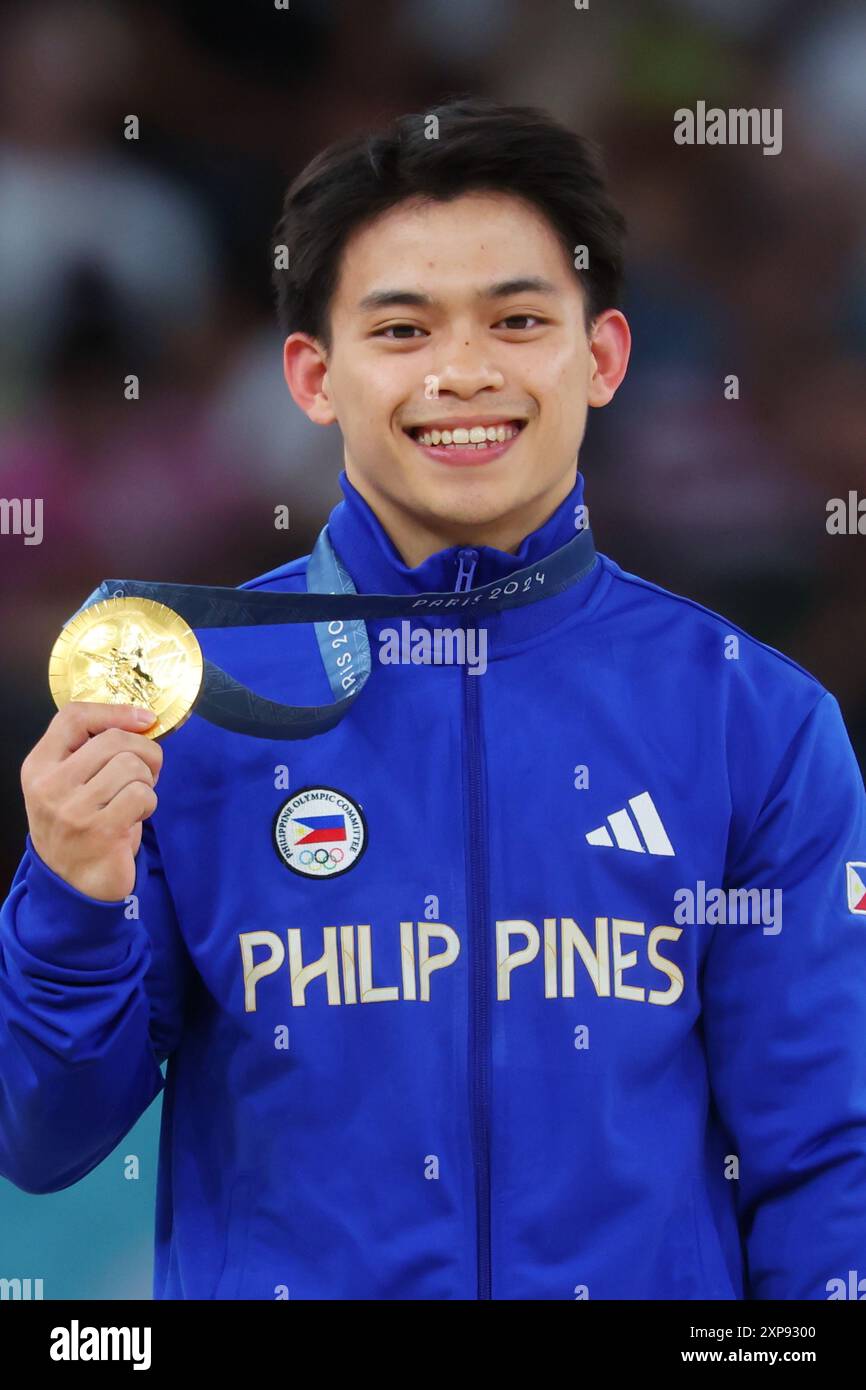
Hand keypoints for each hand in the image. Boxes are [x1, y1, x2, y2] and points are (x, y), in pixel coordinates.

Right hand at [21, 702, 163, 901]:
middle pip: (113, 739)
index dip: (114, 711)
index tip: (144, 719)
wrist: (73, 887)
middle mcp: (49, 785)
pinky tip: (136, 817)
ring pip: (131, 766)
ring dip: (146, 782)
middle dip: (144, 752)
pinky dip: (149, 804)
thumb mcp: (69, 785)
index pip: (73, 717)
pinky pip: (142, 795)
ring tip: (135, 800)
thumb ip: (90, 753)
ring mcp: (72, 810)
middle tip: (147, 772)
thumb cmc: (80, 827)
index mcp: (38, 767)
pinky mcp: (100, 831)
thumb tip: (139, 720)